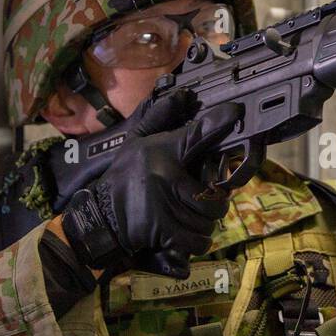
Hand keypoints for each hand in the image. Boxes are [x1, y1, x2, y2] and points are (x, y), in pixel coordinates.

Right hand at [63, 89, 252, 274]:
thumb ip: (158, 118)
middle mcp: (167, 177)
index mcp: (163, 154)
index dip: (217, 122)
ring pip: (209, 219)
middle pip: (214, 195)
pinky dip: (198, 241)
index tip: (235, 111)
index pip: (196, 135)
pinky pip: (199, 240)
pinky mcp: (165, 231)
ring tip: (191, 217)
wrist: (101, 216)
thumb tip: (181, 94)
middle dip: (214, 203)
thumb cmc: (124, 177)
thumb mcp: (137, 142)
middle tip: (204, 201)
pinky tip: (188, 234)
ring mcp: (167, 206)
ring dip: (205, 223)